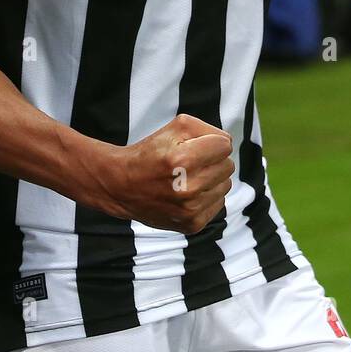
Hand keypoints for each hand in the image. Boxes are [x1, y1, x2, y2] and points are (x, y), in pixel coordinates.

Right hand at [93, 114, 234, 234]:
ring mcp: (190, 210)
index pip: (225, 145)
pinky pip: (219, 203)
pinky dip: (207, 196)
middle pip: (228, 165)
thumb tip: (228, 145)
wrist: (122, 186)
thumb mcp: (175, 127)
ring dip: (211, 179)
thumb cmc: (151, 153)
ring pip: (226, 185)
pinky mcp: (192, 225)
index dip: (211, 142)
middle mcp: (188, 188)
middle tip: (189, 162)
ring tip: (188, 178)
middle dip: (212, 160)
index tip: (195, 146)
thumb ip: (208, 129)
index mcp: (183, 160)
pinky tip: (187, 194)